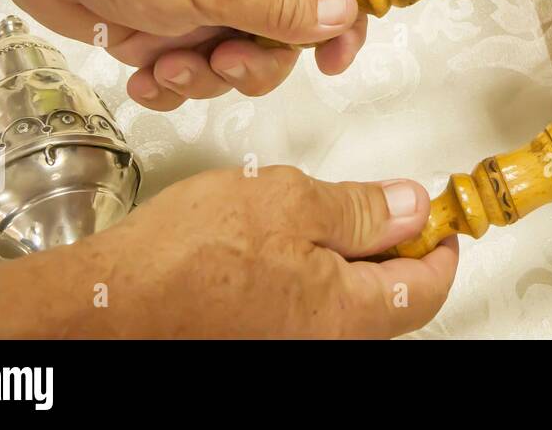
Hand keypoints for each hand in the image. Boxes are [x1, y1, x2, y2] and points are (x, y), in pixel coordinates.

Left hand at [0, 0, 365, 109]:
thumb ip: (284, 9)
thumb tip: (346, 13)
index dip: (342, 30)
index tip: (330, 66)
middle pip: (285, 49)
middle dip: (253, 68)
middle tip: (221, 57)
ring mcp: (203, 17)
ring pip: (234, 73)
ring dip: (201, 80)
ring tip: (165, 63)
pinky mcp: (163, 41)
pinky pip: (186, 83)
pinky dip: (166, 88)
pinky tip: (142, 76)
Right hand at [0, 166, 458, 337]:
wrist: (106, 306)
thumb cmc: (185, 259)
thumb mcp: (289, 201)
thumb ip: (360, 208)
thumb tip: (412, 207)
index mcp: (346, 315)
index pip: (426, 289)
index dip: (442, 247)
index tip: (445, 218)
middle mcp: (325, 346)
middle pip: (389, 302)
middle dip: (395, 251)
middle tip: (387, 207)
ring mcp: (290, 350)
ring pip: (345, 306)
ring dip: (349, 262)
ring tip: (323, 218)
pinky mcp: (256, 344)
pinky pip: (305, 312)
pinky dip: (311, 277)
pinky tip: (282, 246)